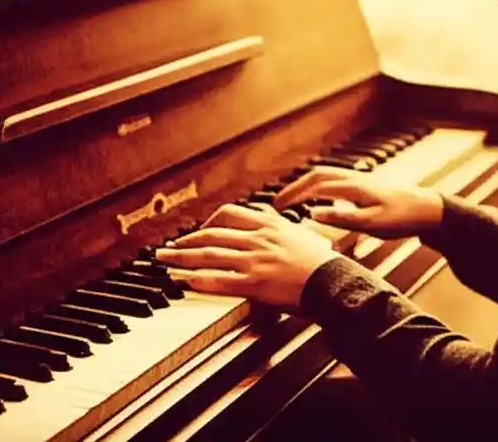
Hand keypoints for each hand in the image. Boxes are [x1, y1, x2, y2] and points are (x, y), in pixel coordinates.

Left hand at [154, 204, 339, 309]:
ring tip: (165, 261)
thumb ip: (280, 228)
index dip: (207, 222)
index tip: (198, 231)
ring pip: (209, 255)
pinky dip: (200, 280)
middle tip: (168, 247)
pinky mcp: (255, 283)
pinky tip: (186, 281)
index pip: (228, 214)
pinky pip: (220, 280)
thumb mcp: (301, 233)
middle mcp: (258, 239)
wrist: (332, 281)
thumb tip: (271, 222)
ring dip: (182, 257)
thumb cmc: (321, 262)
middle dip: (184, 241)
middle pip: (211, 234)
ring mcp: (255, 260)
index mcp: (268, 224)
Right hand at [275, 167, 444, 239]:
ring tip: (293, 200)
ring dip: (306, 185)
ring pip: (326, 176)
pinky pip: (336, 181)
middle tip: (278, 203)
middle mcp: (354, 178)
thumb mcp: (372, 223)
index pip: (314, 186)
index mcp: (352, 186)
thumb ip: (342, 218)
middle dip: (294, 187)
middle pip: (316, 175)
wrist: (429, 209)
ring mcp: (361, 179)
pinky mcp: (366, 185)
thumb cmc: (402, 218)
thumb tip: (312, 213)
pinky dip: (321, 187)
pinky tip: (321, 201)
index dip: (292, 195)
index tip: (276, 208)